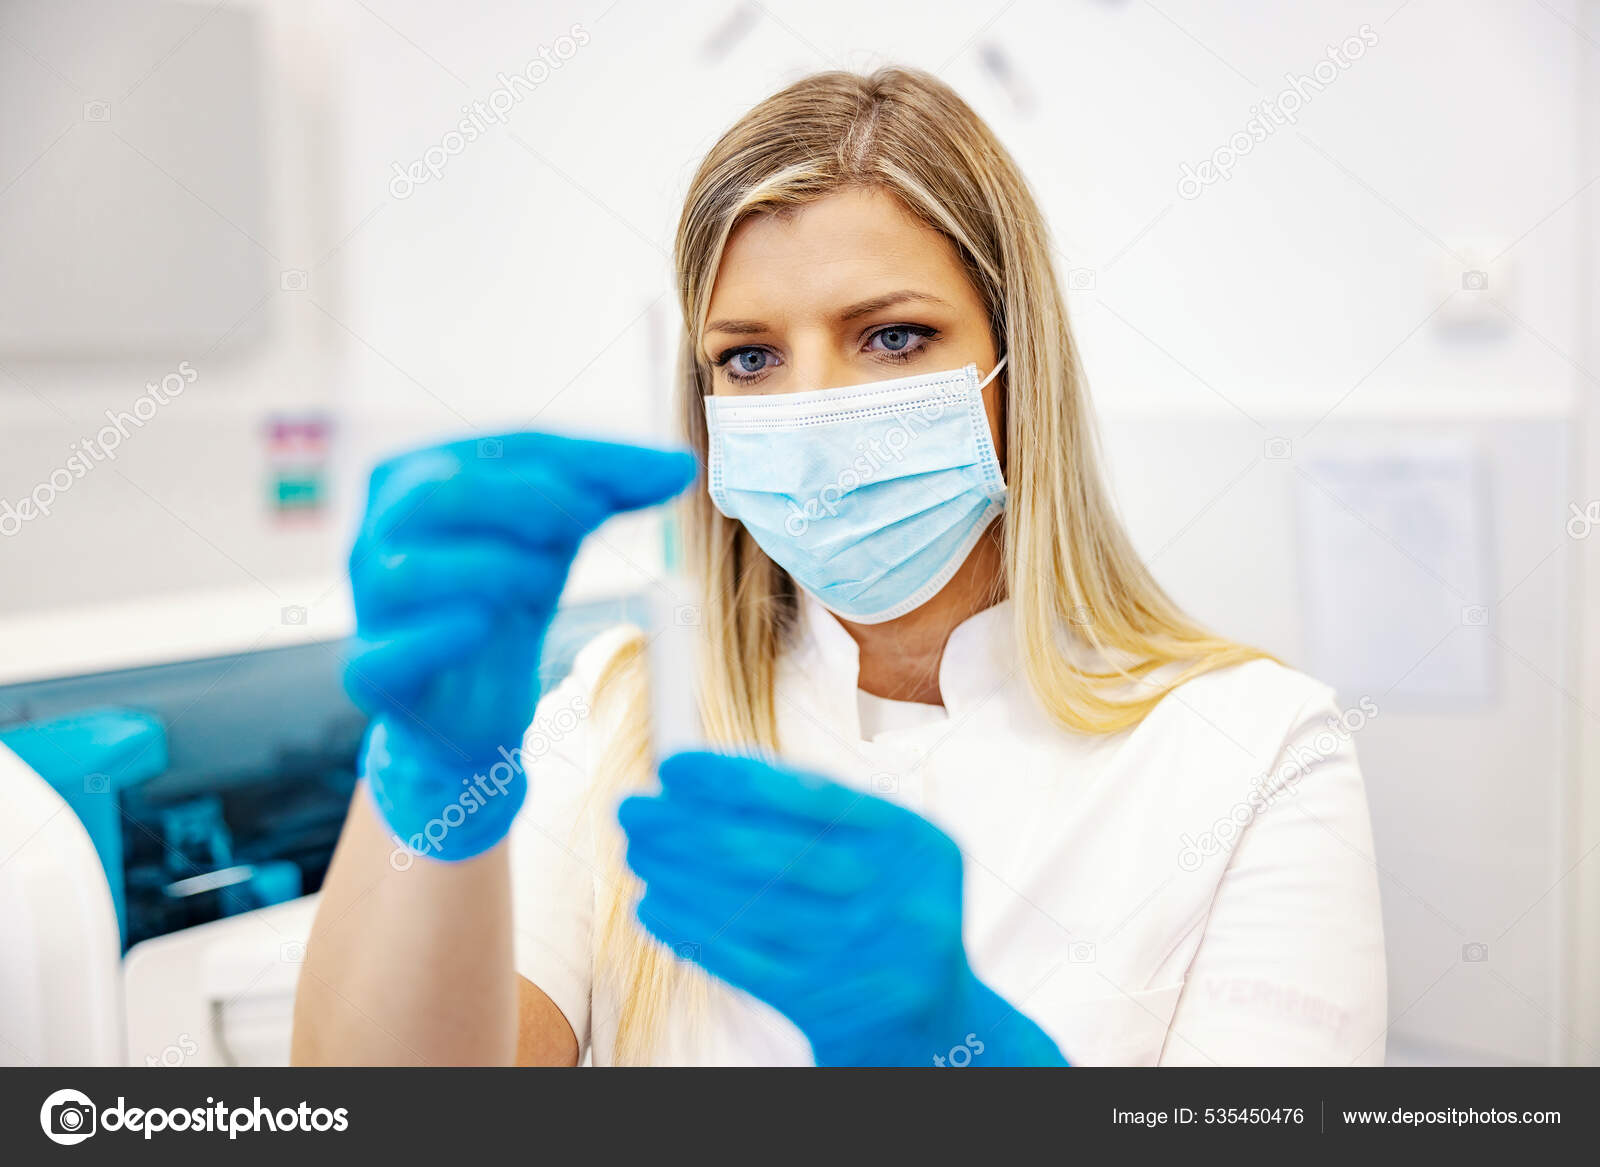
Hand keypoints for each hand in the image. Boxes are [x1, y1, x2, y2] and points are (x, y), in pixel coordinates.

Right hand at [345, 433, 694, 860]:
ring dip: (494, 568)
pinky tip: (480, 630)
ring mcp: (366, 604)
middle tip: (589, 521)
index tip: (657, 475)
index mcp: (417, 476)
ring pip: (411, 570)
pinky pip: (384, 652)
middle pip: (443, 492)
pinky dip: (438, 637)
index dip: (582, 459)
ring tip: (542, 580)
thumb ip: (611, 492)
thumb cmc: (507, 597)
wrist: (471, 703)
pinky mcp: (368, 673)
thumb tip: (683, 466)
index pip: (503, 447)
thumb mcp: (558, 535)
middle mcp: (376, 531)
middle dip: (528, 500)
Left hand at [618, 751, 1066, 1065]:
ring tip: (637, 853)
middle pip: (768, 853)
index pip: (808, 796)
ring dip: (677, 876)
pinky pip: (742, 961)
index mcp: (913, 839)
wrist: (936, 1025)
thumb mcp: (882, 850)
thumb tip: (711, 771)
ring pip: (747, 907)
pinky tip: (654, 907)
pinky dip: (690, 932)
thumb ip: (816, 809)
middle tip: (631, 809)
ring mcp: (864, 954)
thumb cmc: (889, 912)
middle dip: (685, 826)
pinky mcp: (829, 1004)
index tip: (672, 766)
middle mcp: (898, 895)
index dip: (731, 778)